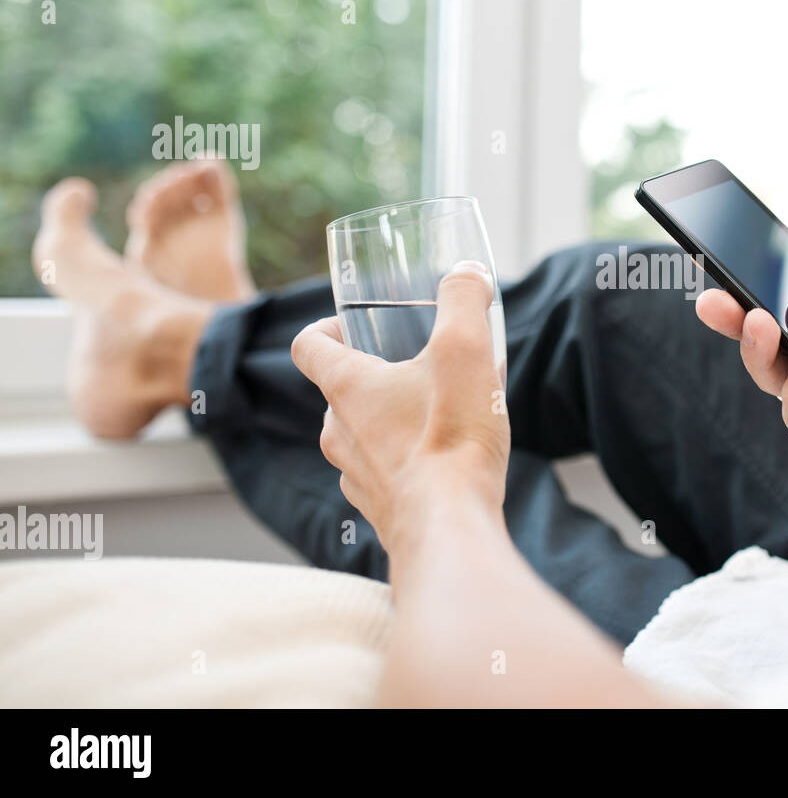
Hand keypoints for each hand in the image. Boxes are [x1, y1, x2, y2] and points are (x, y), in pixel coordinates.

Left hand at [291, 263, 509, 560]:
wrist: (451, 527)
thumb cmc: (451, 438)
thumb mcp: (465, 349)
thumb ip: (463, 299)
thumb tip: (467, 272)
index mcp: (348, 388)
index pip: (308, 346)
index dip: (324, 328)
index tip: (352, 327)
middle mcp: (339, 433)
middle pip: (341, 393)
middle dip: (377, 376)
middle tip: (420, 369)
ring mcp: (356, 476)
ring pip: (363, 437)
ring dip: (393, 422)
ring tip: (441, 417)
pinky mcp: (381, 510)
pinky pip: (386, 475)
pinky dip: (408, 463)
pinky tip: (446, 463)